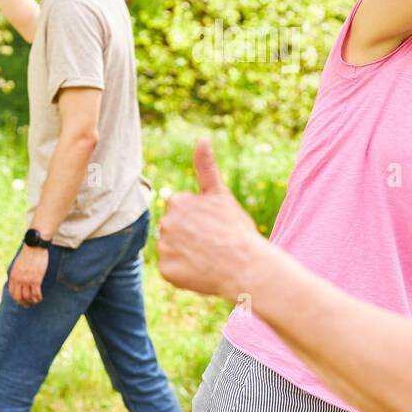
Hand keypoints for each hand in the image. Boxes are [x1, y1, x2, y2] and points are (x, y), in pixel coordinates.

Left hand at [9, 243, 48, 305]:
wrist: (34, 247)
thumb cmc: (28, 254)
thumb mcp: (18, 265)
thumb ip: (17, 274)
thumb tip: (18, 282)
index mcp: (13, 276)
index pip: (12, 292)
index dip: (16, 299)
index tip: (20, 301)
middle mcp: (18, 280)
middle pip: (19, 297)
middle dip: (23, 303)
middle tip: (27, 305)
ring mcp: (27, 280)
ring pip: (28, 297)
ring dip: (32, 301)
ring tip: (36, 301)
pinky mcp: (36, 279)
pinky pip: (36, 293)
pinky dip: (38, 297)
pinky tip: (40, 298)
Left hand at [157, 137, 263, 299]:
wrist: (247, 266)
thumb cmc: (236, 229)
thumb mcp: (220, 194)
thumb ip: (205, 166)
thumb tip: (203, 138)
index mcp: (177, 201)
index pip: (180, 211)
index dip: (198, 220)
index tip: (213, 226)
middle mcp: (166, 222)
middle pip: (173, 230)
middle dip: (188, 236)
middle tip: (212, 242)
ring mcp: (165, 247)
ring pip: (171, 250)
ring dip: (185, 254)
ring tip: (208, 257)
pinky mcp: (167, 271)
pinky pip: (171, 270)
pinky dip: (183, 273)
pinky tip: (200, 271)